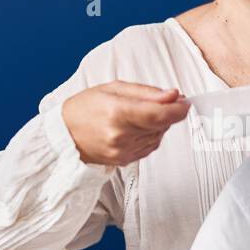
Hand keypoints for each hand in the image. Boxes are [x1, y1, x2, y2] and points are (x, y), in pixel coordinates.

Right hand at [61, 81, 190, 165]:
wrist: (64, 135)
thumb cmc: (85, 107)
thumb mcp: (114, 88)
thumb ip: (146, 93)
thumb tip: (173, 94)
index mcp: (117, 113)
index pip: (159, 115)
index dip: (178, 109)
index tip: (185, 103)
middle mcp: (121, 136)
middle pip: (161, 125)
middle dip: (168, 112)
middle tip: (163, 101)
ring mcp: (123, 151)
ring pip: (158, 137)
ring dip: (159, 124)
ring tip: (141, 113)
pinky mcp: (125, 161)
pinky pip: (150, 147)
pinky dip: (151, 136)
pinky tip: (138, 127)